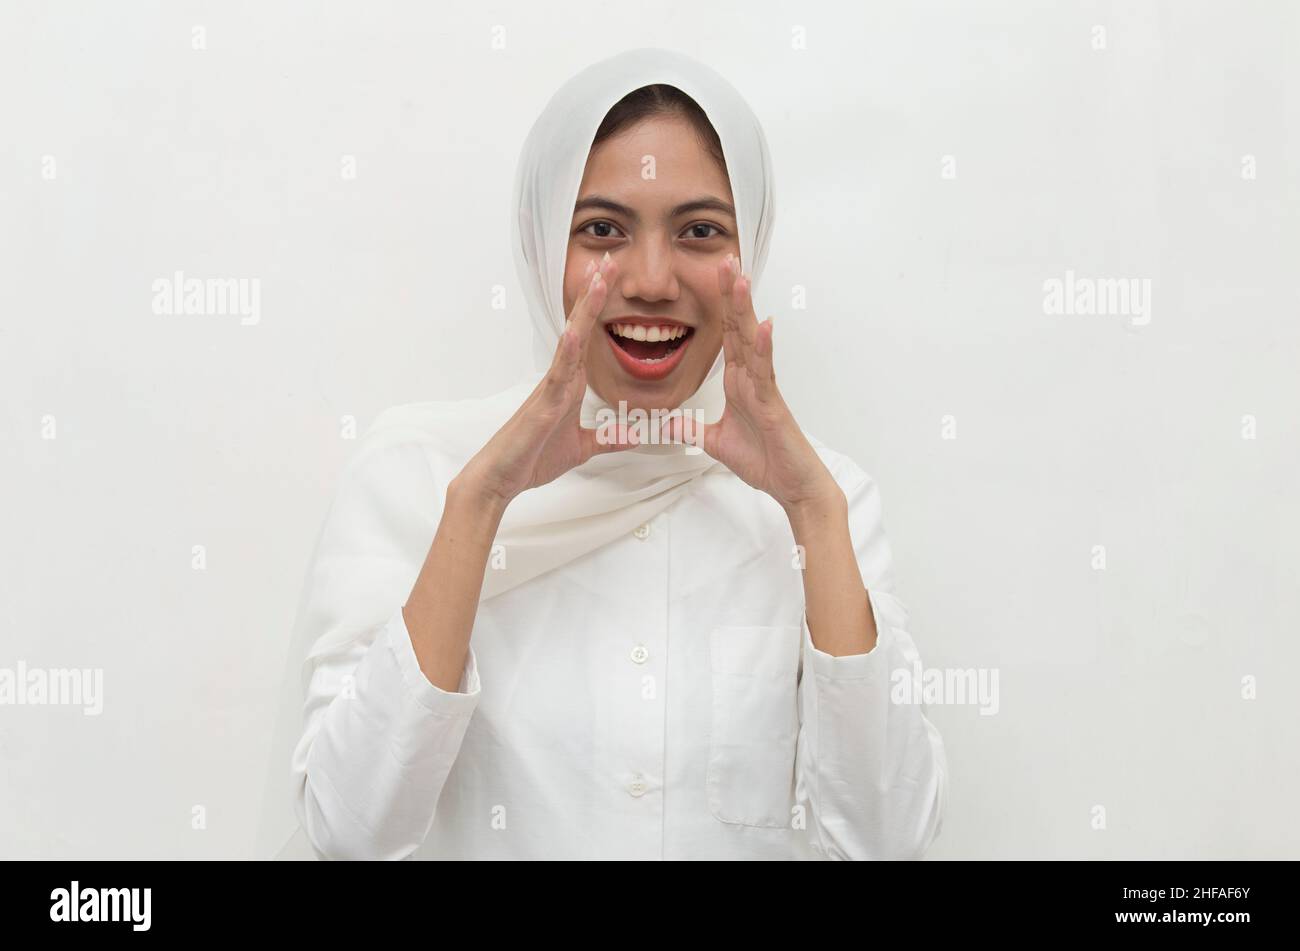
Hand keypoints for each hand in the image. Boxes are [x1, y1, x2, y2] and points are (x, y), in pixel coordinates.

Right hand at [460, 253, 637, 505]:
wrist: (502, 478)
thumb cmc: (532, 459)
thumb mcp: (581, 447)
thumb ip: (606, 437)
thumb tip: (632, 434)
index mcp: (570, 383)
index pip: (589, 336)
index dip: (600, 307)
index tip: (612, 278)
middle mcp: (560, 377)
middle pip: (580, 325)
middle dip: (595, 293)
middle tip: (610, 259)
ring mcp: (551, 386)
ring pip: (571, 339)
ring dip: (585, 309)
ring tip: (599, 277)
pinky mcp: (544, 402)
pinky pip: (558, 372)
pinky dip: (568, 350)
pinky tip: (576, 330)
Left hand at [662, 253, 841, 514]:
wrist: (790, 484)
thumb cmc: (764, 461)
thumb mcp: (715, 443)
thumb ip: (692, 430)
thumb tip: (667, 424)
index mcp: (739, 382)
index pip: (726, 336)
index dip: (719, 307)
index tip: (713, 276)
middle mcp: (751, 377)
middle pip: (738, 328)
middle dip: (731, 294)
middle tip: (725, 259)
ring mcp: (764, 387)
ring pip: (751, 341)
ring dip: (745, 309)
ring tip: (740, 279)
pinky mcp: (772, 403)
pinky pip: (765, 371)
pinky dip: (764, 348)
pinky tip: (763, 325)